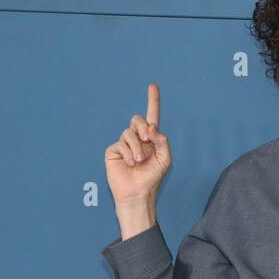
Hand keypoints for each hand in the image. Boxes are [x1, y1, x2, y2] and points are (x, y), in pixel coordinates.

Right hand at [105, 82, 172, 210]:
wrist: (138, 193)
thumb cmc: (152, 177)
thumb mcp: (165, 158)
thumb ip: (162, 140)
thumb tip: (151, 127)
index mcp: (151, 138)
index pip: (152, 116)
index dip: (153, 101)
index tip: (153, 85)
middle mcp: (137, 138)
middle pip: (138, 120)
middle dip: (143, 126)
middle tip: (147, 138)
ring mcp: (124, 144)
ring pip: (129, 132)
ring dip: (137, 146)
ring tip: (140, 161)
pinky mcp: (113, 151)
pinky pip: (120, 144)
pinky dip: (128, 153)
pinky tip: (131, 163)